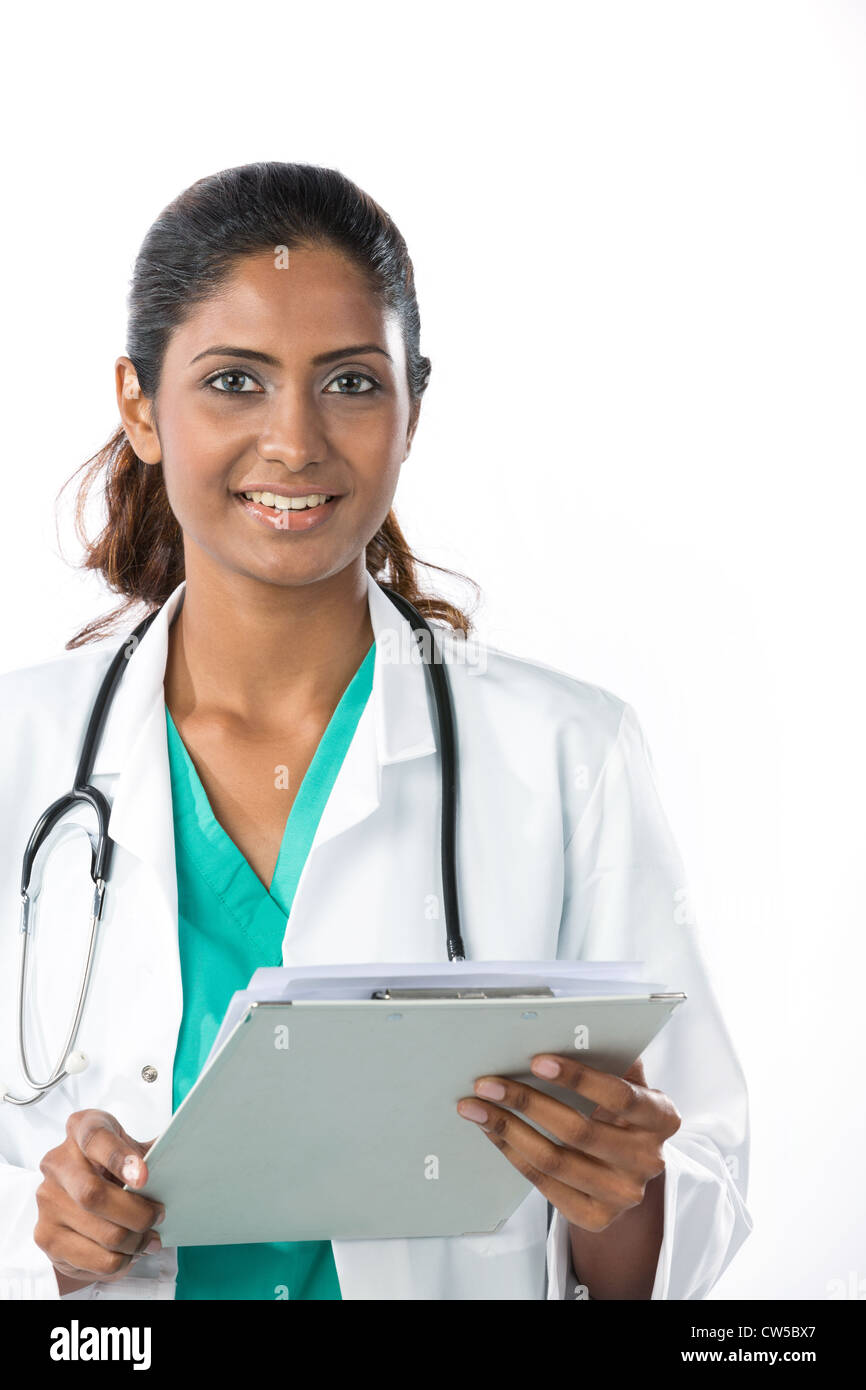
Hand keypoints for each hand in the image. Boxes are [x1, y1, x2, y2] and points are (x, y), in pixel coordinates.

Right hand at [35, 1110, 162, 1293]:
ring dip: (134, 1241)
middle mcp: (57, 1161)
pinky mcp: (46, 1235)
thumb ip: (154, 1151)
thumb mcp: (134, 1149)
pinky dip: (120, 1261)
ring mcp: (47, 1200)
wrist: (82, 1196)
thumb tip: (187, 1155)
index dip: (119, 1158)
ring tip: (150, 1240)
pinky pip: (92, 1258)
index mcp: (81, 1128)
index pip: (95, 1138)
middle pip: (93, 1194)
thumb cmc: (116, 1167)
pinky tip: (130, 1252)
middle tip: (158, 1216)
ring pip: (99, 1231)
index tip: (144, 1178)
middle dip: (136, 1213)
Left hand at [456, 1054, 680, 1232]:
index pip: (619, 1095)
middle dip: (526, 1103)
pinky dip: (512, 1153)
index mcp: (661, 1117)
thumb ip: (611, 1057)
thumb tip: (572, 1028)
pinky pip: (543, 1183)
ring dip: (508, 1129)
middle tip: (487, 1083)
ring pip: (554, 1160)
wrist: (630, 1170)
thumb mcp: (628, 1083)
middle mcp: (648, 1160)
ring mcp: (623, 1194)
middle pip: (578, 1131)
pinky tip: (494, 1132)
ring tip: (477, 1107)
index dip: (578, 1078)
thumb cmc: (621, 1112)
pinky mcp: (595, 1216)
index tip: (537, 1061)